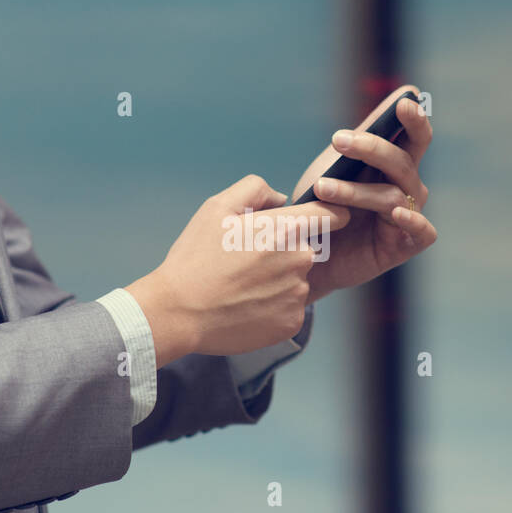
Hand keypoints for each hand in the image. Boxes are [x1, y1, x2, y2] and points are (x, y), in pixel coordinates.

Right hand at [126, 174, 349, 362]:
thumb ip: (255, 190)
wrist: (179, 312)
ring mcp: (298, 294)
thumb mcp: (217, 208)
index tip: (324, 219)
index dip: (330, 215)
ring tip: (242, 287)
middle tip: (248, 263)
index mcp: (285, 229)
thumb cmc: (195, 258)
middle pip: (307, 250)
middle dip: (285, 253)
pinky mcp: (291, 322)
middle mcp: (300, 261)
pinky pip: (290, 308)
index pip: (332, 216)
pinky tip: (246, 306)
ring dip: (278, 282)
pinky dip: (273, 307)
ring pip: (297, 281)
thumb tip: (282, 198)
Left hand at [291, 85, 437, 301]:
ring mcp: (408, 216)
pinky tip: (396, 214)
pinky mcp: (406, 245)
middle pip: (402, 161)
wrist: (306, 255)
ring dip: (355, 190)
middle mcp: (406, 187)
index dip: (415, 119)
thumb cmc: (322, 206)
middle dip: (373, 148)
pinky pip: (423, 231)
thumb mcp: (334, 167)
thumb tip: (404, 92)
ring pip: (393, 195)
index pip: (415, 135)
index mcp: (393, 164)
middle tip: (338, 140)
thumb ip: (361, 137)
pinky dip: (413, 221)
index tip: (403, 103)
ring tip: (322, 188)